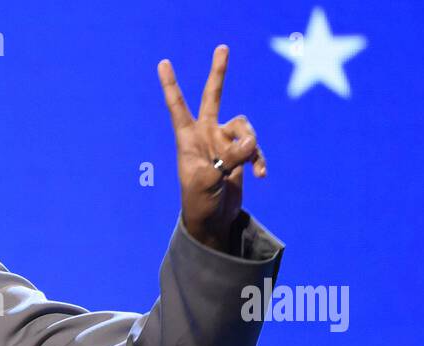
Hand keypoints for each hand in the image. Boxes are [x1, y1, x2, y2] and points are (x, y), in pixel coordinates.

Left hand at [158, 44, 266, 250]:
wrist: (212, 220)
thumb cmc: (200, 201)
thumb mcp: (210, 180)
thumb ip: (231, 157)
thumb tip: (251, 141)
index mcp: (187, 139)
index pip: (178, 106)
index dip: (171, 85)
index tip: (163, 63)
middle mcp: (205, 134)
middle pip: (213, 96)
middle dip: (218, 73)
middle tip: (222, 47)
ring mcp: (223, 142)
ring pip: (244, 126)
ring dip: (250, 144)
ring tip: (249, 166)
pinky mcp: (239, 154)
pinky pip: (254, 146)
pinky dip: (259, 158)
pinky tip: (260, 175)